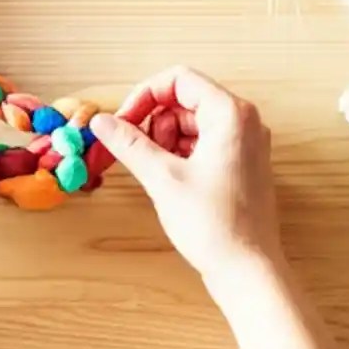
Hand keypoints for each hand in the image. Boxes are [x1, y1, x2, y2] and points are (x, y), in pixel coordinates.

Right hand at [90, 66, 280, 281]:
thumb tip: (101, 121)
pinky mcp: (242, 163)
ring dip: (165, 138)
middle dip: (154, 120)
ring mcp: (246, 143)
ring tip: (154, 170)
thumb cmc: (213, 225)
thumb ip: (130, 144)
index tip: (122, 122)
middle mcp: (244, 121)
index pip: (179, 79)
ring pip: (193, 121)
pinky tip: (168, 178)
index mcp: (231, 114)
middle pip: (186, 99)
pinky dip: (181, 152)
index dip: (144, 95)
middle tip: (134, 151)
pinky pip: (205, 142)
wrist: (248, 269)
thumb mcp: (163, 178)